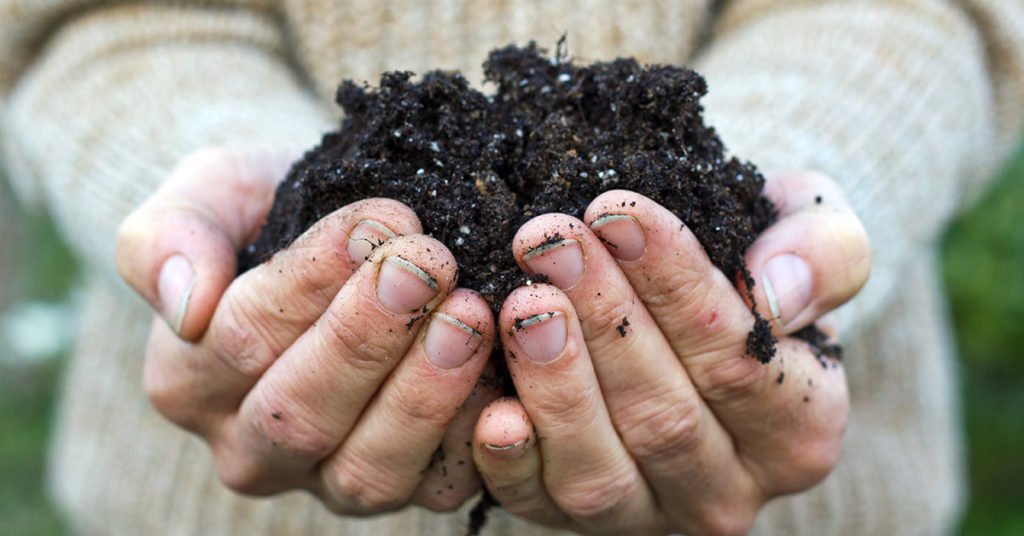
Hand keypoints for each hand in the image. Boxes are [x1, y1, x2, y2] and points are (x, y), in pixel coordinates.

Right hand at [116, 147, 500, 513]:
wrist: (339, 238)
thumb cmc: (271, 211)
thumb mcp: (208, 195)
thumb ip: (168, 237)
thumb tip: (183, 303)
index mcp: (188, 380)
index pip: (240, 339)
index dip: (310, 283)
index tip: (377, 222)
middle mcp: (253, 448)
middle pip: (300, 415)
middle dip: (369, 338)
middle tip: (428, 267)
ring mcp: (330, 478)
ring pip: (367, 469)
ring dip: (424, 393)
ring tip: (470, 315)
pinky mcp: (406, 485)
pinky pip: (438, 484)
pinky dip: (473, 436)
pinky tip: (505, 375)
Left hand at [471, 171, 869, 534]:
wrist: (690, 304)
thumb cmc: (748, 263)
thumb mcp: (812, 232)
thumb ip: (825, 254)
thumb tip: (778, 295)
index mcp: (799, 428)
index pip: (738, 361)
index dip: (675, 285)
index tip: (619, 212)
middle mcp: (728, 491)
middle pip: (664, 415)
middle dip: (602, 320)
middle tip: (549, 241)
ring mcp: (647, 513)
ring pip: (600, 470)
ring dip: (556, 382)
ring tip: (523, 300)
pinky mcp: (570, 518)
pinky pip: (536, 503)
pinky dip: (510, 460)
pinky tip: (490, 404)